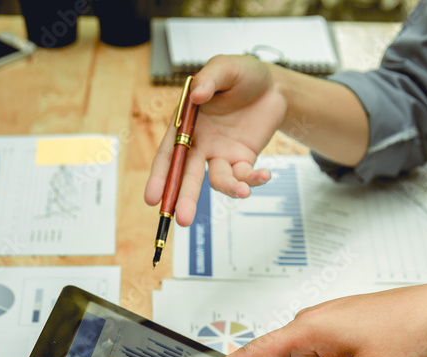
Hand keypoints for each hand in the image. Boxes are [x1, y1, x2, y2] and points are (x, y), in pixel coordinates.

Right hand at [145, 55, 286, 225]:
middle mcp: (200, 144)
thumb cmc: (243, 74)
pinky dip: (253, 180)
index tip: (152, 198)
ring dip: (228, 188)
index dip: (159, 176)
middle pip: (187, 176)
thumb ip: (210, 79)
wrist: (274, 85)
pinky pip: (243, 177)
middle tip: (182, 219)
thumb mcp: (225, 67)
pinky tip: (265, 174)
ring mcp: (221, 154)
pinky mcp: (243, 160)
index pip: (168, 154)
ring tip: (242, 191)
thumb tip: (197, 97)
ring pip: (218, 180)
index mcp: (186, 124)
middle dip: (184, 198)